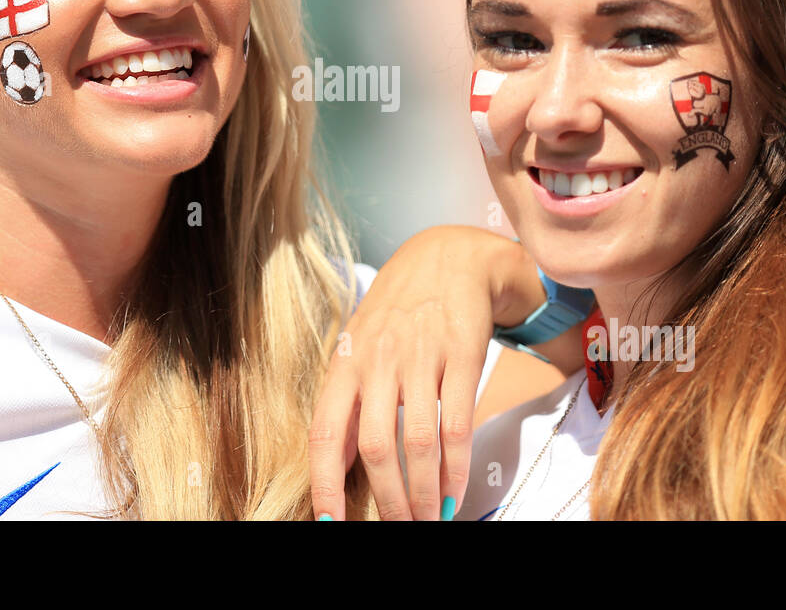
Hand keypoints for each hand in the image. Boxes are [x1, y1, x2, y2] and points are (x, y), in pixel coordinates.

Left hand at [308, 226, 542, 519]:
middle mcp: (377, 361)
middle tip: (402, 528)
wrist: (447, 257)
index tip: (330, 522)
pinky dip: (457, 468)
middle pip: (378, 448)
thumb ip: (350, 401)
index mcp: (345, 364)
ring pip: (419, 443)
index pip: (327, 432)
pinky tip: (457, 492)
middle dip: (390, 501)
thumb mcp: (359, 347)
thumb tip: (340, 464)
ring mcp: (420, 357)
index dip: (325, 482)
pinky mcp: (460, 355)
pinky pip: (457, 424)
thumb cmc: (397, 311)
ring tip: (432, 520)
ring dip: (426, 493)